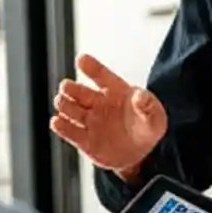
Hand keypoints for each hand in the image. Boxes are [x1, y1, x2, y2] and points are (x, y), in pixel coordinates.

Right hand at [49, 54, 167, 176]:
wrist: (141, 153)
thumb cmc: (147, 127)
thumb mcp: (155, 117)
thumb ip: (148, 106)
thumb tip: (141, 96)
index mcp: (116, 91)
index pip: (102, 75)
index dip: (92, 67)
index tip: (81, 59)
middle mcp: (99, 103)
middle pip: (79, 92)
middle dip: (70, 88)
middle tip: (66, 87)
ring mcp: (90, 121)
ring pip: (70, 109)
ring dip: (64, 105)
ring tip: (61, 102)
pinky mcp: (84, 140)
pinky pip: (70, 131)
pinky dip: (61, 126)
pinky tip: (57, 122)